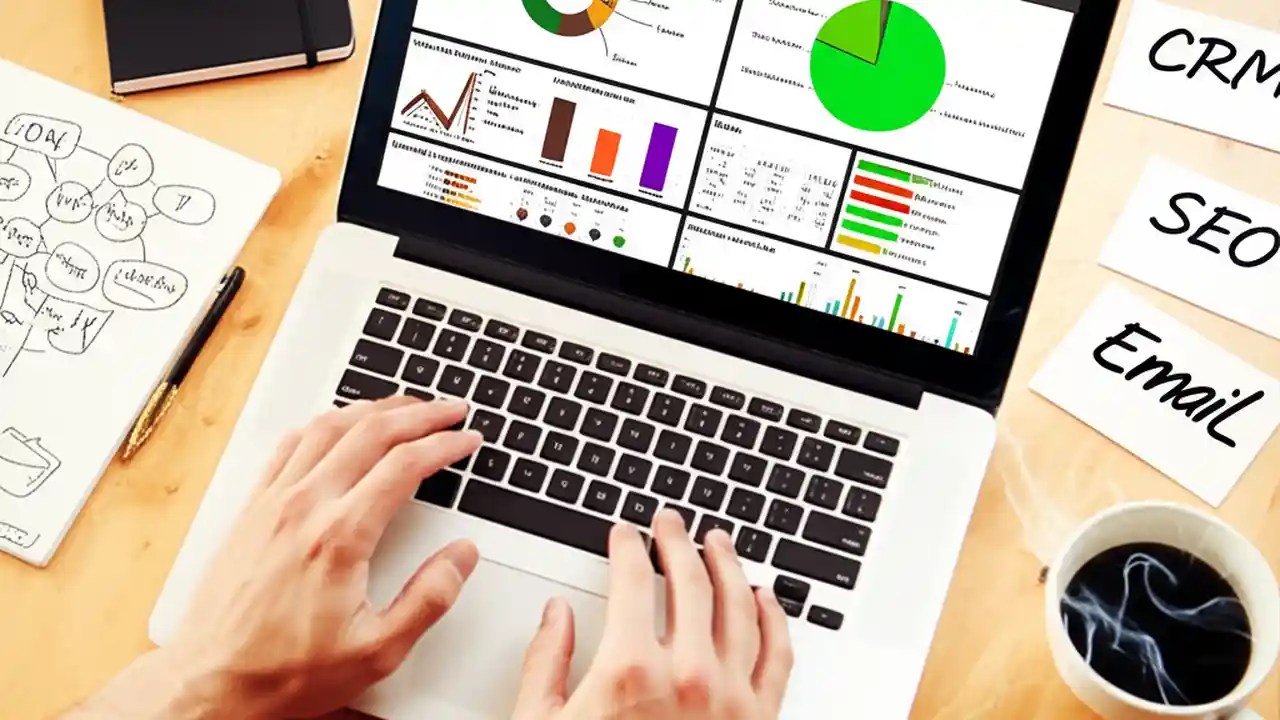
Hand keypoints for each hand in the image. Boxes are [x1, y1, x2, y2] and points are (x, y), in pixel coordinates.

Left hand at [65, 397, 482, 719]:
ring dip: (373, 408)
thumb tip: (461, 556)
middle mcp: (304, 508)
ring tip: (403, 405)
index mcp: (340, 537)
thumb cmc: (286, 672)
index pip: (404, 465)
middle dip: (419, 414)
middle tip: (448, 409)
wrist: (212, 683)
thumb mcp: (378, 651)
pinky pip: (288, 446)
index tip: (467, 440)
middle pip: (370, 432)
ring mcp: (272, 503)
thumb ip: (428, 598)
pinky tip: (336, 424)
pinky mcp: (251, 510)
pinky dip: (322, 424)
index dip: (444, 444)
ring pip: (327, 427)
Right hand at [512, 511, 793, 719]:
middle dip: (678, 541)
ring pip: (740, 607)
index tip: (624, 534)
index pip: (632, 580)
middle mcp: (688, 676)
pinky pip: (779, 655)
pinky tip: (765, 598)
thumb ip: (545, 662)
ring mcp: (731, 699)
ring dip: (729, 565)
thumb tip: (554, 615)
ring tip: (719, 543)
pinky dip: (775, 617)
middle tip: (670, 522)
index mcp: (629, 671)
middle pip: (690, 581)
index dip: (627, 547)